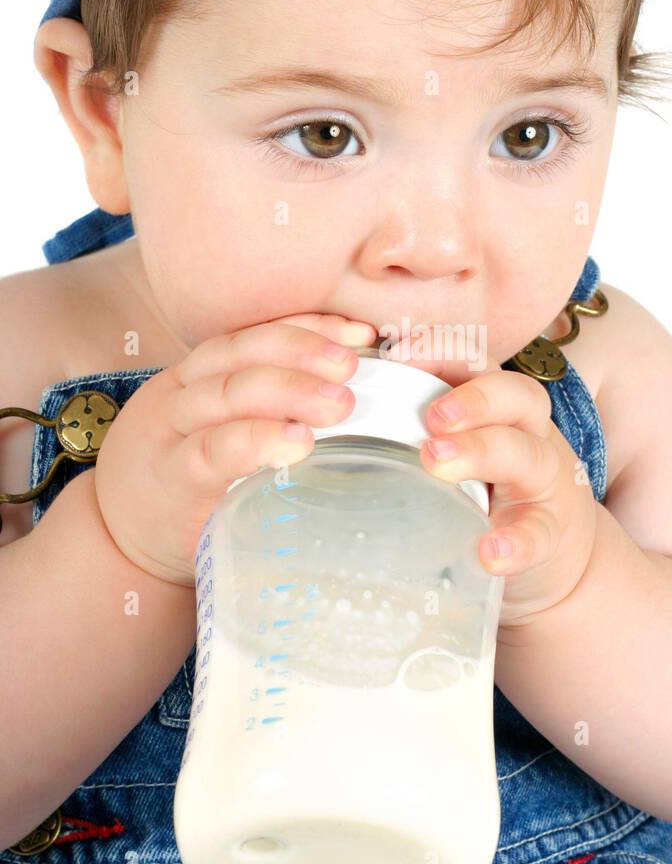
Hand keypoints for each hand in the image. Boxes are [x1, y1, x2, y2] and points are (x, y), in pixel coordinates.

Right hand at [94, 313, 378, 586]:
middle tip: (352, 367)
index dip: (307, 326)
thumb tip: (352, 393)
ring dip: (290, 391)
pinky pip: (213, 451)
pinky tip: (297, 445)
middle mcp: (183, 392)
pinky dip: (257, 441)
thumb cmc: (189, 478)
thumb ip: (266, 408)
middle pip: (243, 353)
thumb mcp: (217, 428)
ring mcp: (173, 434)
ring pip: (229, 393)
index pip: (254, 334)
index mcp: (200, 374)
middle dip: (304, 352)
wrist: (120, 536)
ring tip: (340, 404)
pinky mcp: (173, 480)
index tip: (360, 332)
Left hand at [419, 368, 597, 627]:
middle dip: (472, 399)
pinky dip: (515, 542)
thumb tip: (329, 417)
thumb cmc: (492, 489)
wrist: (560, 551)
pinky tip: (489, 553)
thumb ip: (414, 430)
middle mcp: (528, 433)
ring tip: (437, 462)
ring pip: (525, 453)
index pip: (479, 363)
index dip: (445, 352)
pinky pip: (538, 532)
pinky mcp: (551, 533)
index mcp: (499, 407)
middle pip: (514, 396)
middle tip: (431, 417)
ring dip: (481, 451)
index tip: (400, 355)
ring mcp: (543, 482)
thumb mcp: (464, 448)